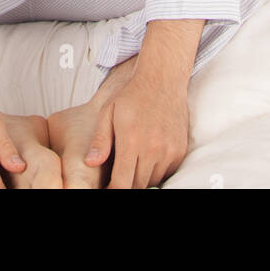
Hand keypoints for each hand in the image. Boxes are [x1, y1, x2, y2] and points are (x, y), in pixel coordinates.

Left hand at [83, 72, 189, 188]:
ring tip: (132, 164)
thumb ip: (100, 140)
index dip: (113, 191)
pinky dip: (156, 171)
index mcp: (131, 140)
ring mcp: (169, 151)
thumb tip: (90, 163)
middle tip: (118, 175)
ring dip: (141, 178)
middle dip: (126, 184)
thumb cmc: (132, 95)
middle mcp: (152, 149)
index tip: (107, 188)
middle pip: (137, 186)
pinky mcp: (179, 151)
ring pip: (152, 180)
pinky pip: (166, 172)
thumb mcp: (108, 113)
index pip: (122, 184)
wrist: (162, 79)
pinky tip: (148, 157)